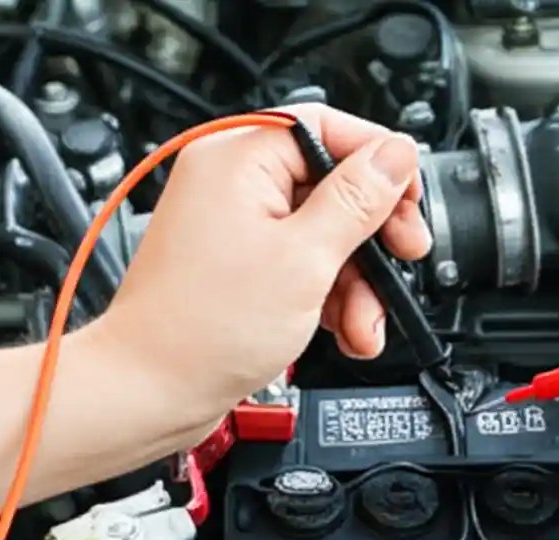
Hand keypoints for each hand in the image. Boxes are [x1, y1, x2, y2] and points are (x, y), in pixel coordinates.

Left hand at [86, 104, 429, 436]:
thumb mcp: (306, 258)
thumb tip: (395, 155)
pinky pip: (300, 262)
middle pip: (332, 185)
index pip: (326, 127)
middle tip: (402, 259)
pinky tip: (345, 329)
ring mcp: (234, 225)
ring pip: (323, 232)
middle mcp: (231, 182)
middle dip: (372, 236)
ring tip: (365, 323)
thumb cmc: (202, 330)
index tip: (409, 199)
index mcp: (237, 158)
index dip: (378, 161)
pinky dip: (328, 294)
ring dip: (356, 280)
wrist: (149, 392)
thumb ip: (358, 200)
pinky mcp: (237, 264)